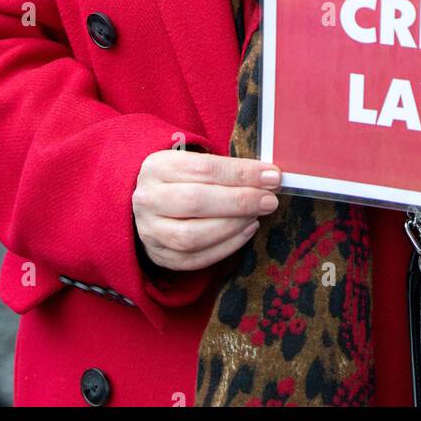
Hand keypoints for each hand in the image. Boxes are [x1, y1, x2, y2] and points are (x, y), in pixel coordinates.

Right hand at [132, 149, 280, 271]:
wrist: (150, 203)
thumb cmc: (182, 178)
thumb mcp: (194, 161)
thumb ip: (226, 168)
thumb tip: (268, 177)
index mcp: (157, 167)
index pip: (203, 168)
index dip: (241, 173)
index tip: (271, 176)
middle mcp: (148, 198)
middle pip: (196, 202)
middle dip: (240, 201)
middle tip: (269, 200)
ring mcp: (150, 230)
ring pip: (192, 236)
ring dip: (232, 227)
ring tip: (256, 217)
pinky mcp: (159, 255)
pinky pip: (194, 259)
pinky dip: (225, 247)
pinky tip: (245, 232)